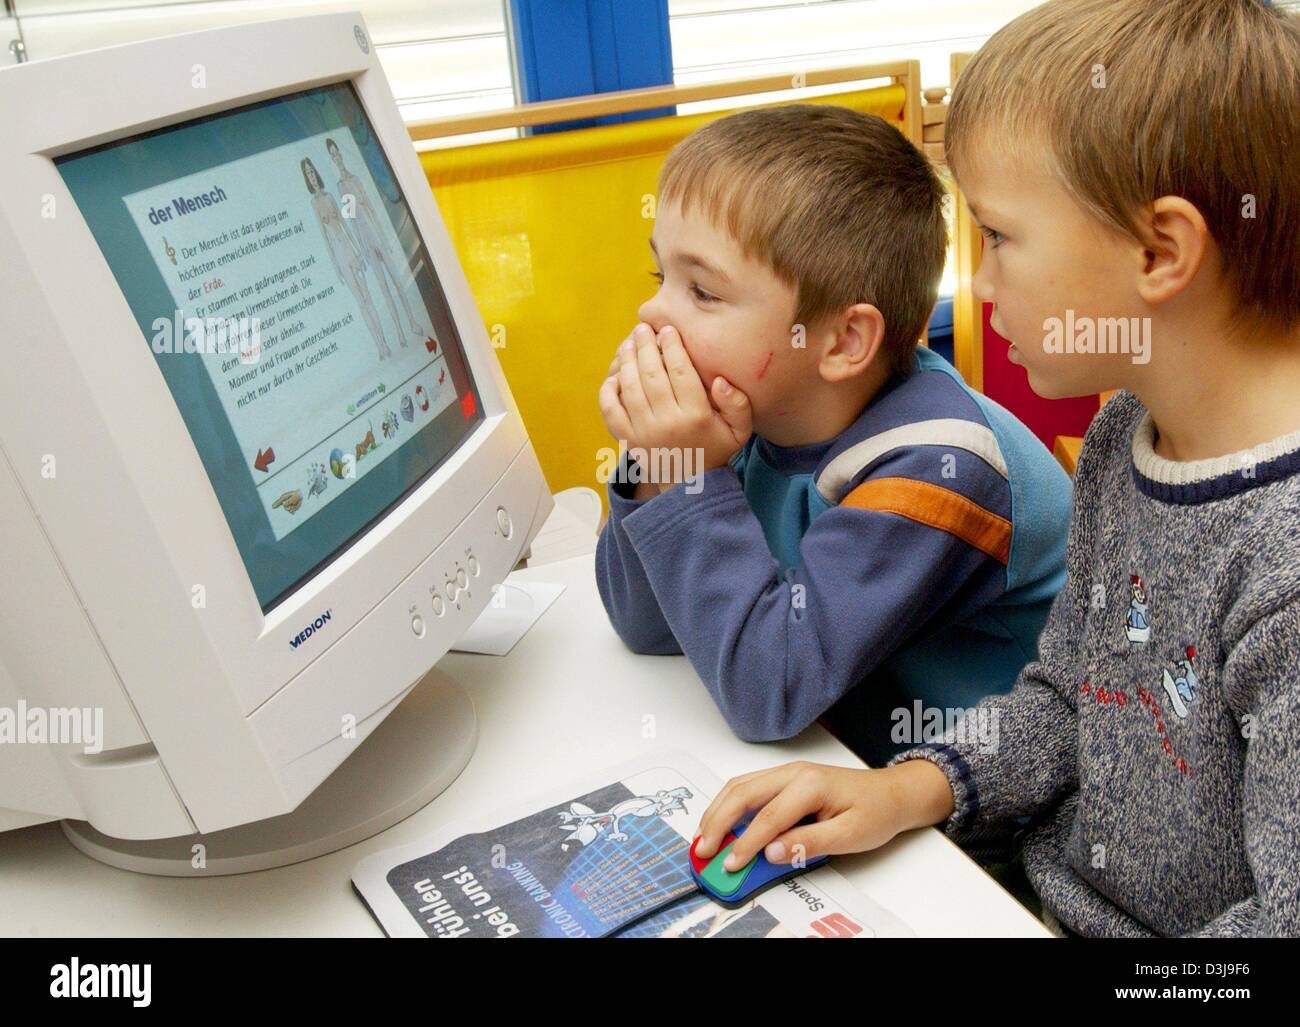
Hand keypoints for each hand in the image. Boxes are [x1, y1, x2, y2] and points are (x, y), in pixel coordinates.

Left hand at [597, 323, 751, 484]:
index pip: (681, 372)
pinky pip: (611, 411)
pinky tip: (614, 376)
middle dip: (646, 346)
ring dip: (627, 361)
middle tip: (643, 329)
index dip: (672, 346)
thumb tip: (720, 379)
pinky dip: (608, 392)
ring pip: (630, 388)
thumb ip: (738, 403)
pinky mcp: (628, 440)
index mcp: (696, 416)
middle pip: (652, 374)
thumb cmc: (715, 449)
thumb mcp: (739, 430)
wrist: (690, 487)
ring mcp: (644, 433)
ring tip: (628, 344)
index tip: (668, 330)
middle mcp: (668, 423)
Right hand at [693, 760, 955, 870]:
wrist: (891, 793)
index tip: (731, 865)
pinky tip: (720, 821)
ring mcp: (786, 772)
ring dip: (717, 811)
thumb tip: (771, 851)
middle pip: (742, 794)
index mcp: (809, 785)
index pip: (768, 818)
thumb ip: (809, 843)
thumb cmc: (875, 812)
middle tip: (703, 851)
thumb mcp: (849, 835)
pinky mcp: (784, 779)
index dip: (746, 844)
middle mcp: (792, 772)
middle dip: (718, 823)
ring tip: (703, 837)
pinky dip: (728, 804)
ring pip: (739, 786)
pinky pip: (747, 786)